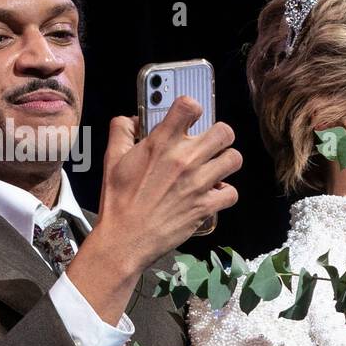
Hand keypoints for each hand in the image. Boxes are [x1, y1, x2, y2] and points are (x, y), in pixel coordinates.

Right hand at [91, 96, 241, 275]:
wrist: (125, 238)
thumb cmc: (118, 200)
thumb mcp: (112, 159)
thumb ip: (121, 131)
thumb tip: (130, 119)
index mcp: (160, 143)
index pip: (188, 107)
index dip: (193, 108)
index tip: (190, 117)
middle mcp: (183, 159)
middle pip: (224, 131)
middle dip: (220, 136)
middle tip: (211, 145)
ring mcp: (198, 183)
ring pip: (234, 159)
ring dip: (226, 162)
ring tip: (215, 168)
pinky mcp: (206, 206)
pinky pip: (232, 193)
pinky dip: (225, 193)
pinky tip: (213, 194)